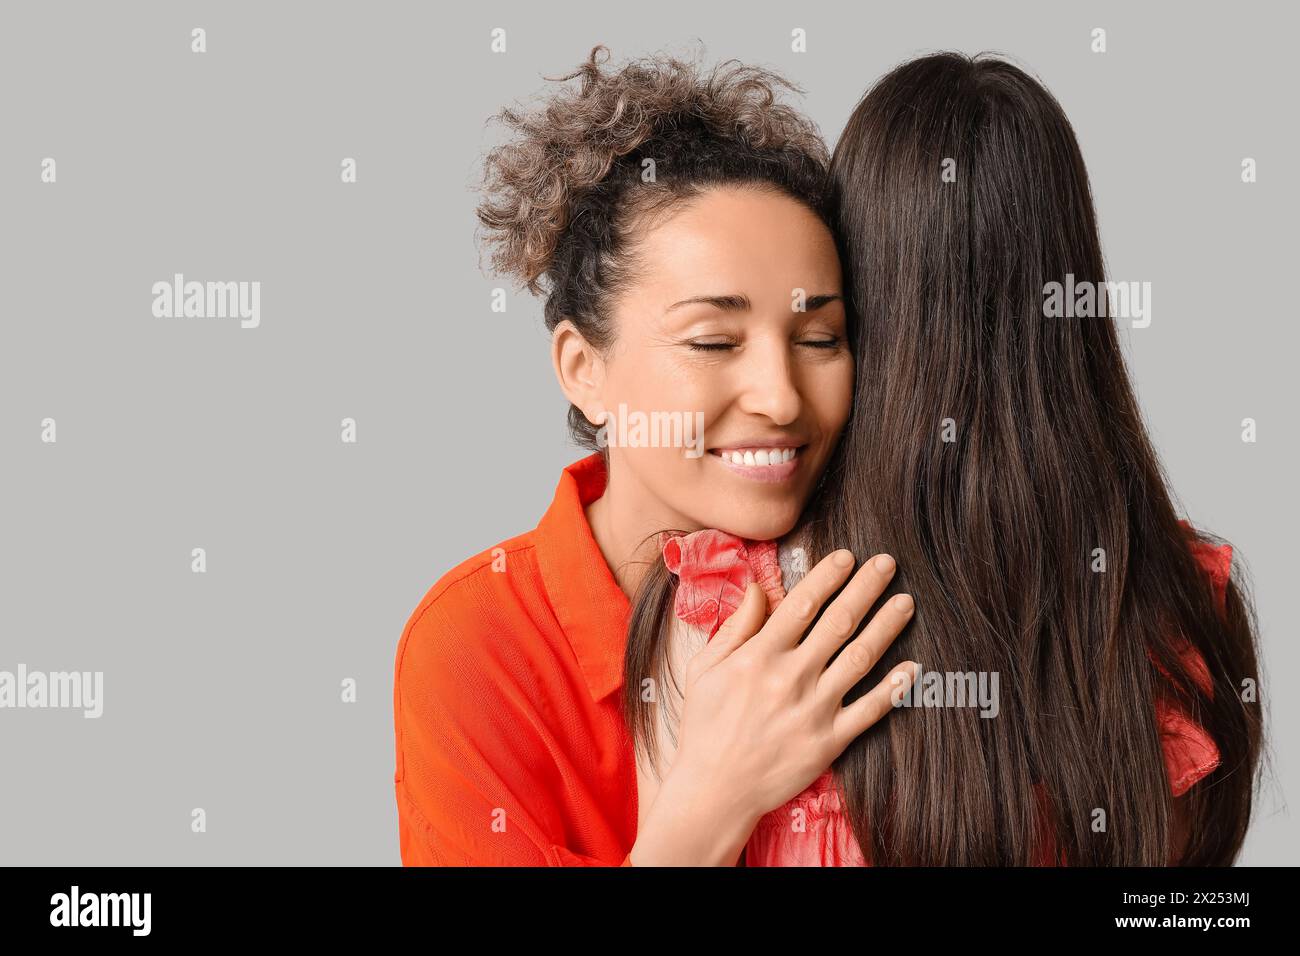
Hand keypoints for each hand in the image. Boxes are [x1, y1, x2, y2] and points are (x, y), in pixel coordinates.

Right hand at [671, 549, 917, 823]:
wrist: (713, 791)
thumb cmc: (704, 726)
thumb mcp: (703, 669)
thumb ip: (735, 627)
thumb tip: (758, 587)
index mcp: (758, 657)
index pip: (801, 605)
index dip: (828, 576)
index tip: (847, 556)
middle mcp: (790, 678)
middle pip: (838, 623)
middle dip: (866, 588)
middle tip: (888, 563)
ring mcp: (813, 710)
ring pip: (860, 659)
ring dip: (887, 627)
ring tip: (906, 602)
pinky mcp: (829, 742)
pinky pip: (869, 710)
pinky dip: (894, 688)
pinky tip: (913, 667)